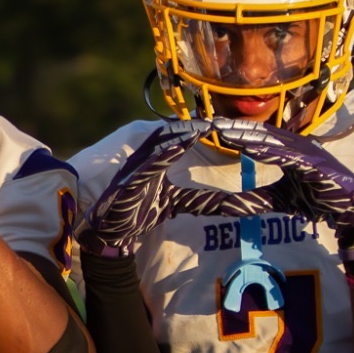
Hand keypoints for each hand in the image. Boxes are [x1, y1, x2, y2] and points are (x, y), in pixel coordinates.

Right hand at [79, 123, 262, 257]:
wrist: (111, 232)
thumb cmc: (141, 211)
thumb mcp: (180, 203)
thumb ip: (206, 200)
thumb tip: (242, 204)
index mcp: (158, 159)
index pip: (180, 138)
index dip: (199, 128)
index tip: (222, 122)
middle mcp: (146, 159)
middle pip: (170, 135)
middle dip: (192, 126)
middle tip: (216, 120)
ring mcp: (136, 168)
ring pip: (158, 146)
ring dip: (179, 135)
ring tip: (201, 127)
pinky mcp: (128, 182)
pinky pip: (145, 166)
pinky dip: (161, 156)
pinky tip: (176, 148)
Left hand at [210, 121, 353, 247]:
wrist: (348, 207)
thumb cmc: (316, 198)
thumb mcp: (278, 197)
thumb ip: (257, 193)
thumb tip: (231, 200)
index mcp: (290, 150)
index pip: (261, 137)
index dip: (240, 131)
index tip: (218, 127)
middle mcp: (298, 146)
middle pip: (264, 133)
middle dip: (239, 128)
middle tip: (216, 123)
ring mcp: (307, 152)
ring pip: (273, 141)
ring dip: (249, 136)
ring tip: (228, 132)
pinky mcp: (314, 163)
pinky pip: (287, 156)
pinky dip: (268, 151)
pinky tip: (250, 148)